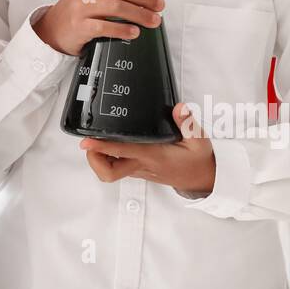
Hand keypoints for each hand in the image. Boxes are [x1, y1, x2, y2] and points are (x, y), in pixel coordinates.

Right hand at [33, 0, 163, 55]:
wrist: (54, 28)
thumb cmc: (79, 6)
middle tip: (159, 4)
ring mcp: (80, 7)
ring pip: (117, 8)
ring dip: (140, 15)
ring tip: (154, 20)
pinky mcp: (80, 26)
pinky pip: (106, 27)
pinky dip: (124, 30)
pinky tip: (135, 32)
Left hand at [81, 103, 215, 192]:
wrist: (203, 179)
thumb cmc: (198, 160)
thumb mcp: (199, 140)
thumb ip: (188, 123)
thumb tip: (179, 108)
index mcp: (153, 156)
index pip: (121, 152)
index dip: (101, 147)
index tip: (86, 141)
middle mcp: (142, 166)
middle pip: (107, 172)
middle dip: (94, 158)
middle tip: (90, 140)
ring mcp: (139, 171)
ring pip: (110, 171)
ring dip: (99, 158)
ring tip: (98, 139)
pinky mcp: (139, 171)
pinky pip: (116, 167)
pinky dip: (108, 157)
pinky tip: (110, 143)